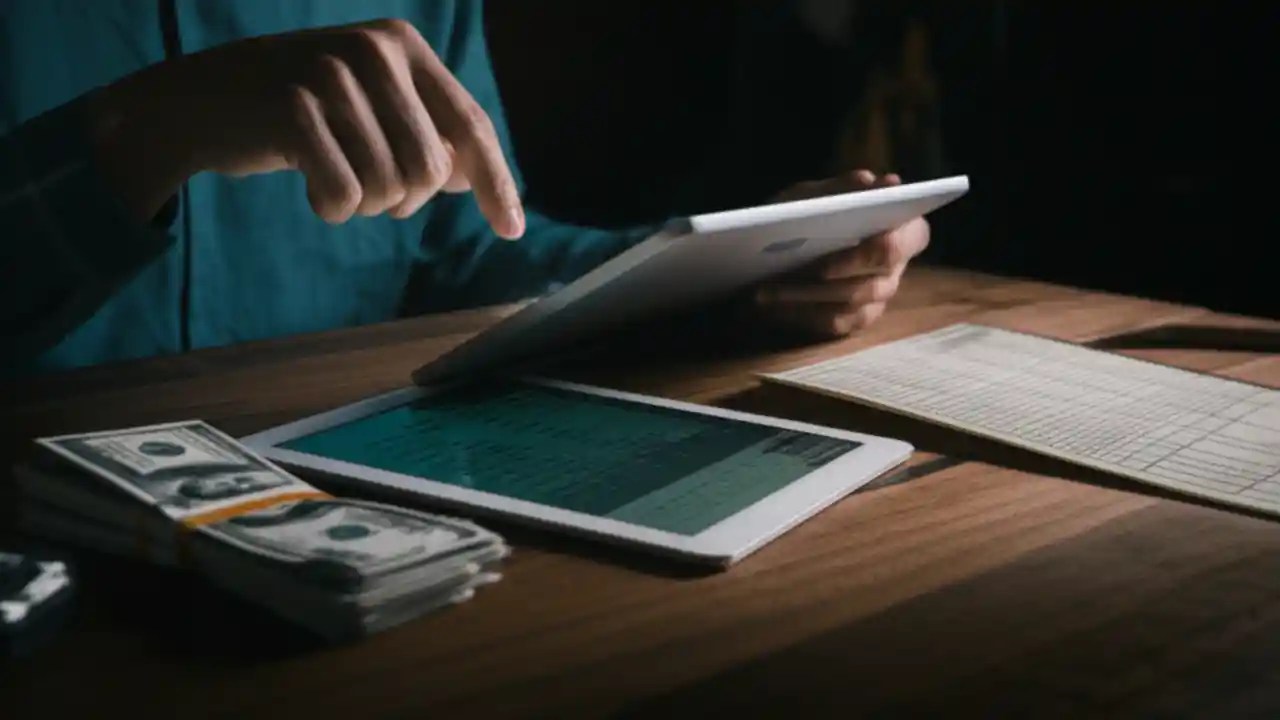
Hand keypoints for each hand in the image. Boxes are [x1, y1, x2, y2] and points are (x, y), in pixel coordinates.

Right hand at [88, 19, 523, 236]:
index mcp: (402, 44)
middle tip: (368, 186)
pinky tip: (308, 184)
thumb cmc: (299, 111)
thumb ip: (425, 134)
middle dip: (405, 198)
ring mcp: (329, 75)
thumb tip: (473, 177)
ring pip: (389, 188)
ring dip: (365, 204)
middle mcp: (371, 50)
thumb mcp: (369, 107)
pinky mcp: (291, 110)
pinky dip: (331, 208)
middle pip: (430, 169)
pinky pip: (344, 196)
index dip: (495, 182)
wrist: (201, 101)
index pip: (469, 124)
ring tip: (334, 176)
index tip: (512, 230)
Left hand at [751, 170, 928, 337]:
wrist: (774, 243)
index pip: (912, 238)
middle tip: (811, 268)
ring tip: (772, 288)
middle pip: (881, 280)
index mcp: (900, 229)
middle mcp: (895, 268)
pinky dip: (802, 312)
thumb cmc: (804, 213)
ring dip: (810, 295)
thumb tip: (882, 183)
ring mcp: (877, 297)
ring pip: (853, 303)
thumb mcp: (814, 194)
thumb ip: (844, 189)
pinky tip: (773, 304)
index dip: (887, 240)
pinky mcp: (854, 319)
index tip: (852, 234)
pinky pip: (835, 323)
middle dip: (842, 272)